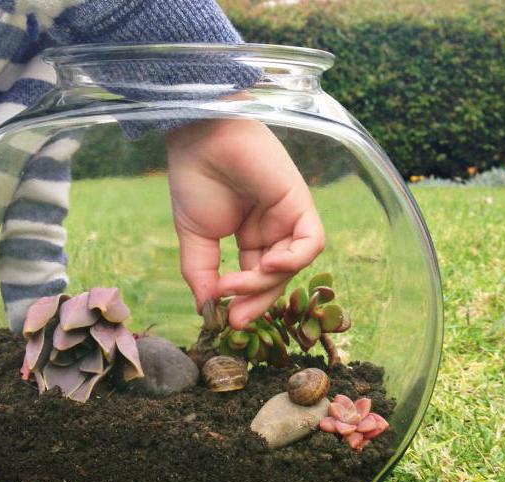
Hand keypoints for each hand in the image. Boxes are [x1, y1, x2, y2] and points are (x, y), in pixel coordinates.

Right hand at [166, 119, 324, 328]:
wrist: (198, 138)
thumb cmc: (194, 179)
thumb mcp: (193, 238)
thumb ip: (201, 274)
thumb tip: (205, 309)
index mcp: (250, 239)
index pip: (254, 281)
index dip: (243, 303)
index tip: (225, 320)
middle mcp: (272, 232)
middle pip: (275, 280)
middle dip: (255, 302)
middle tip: (235, 318)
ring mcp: (288, 219)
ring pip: (290, 268)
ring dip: (263, 284)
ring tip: (232, 286)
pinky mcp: (300, 203)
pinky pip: (311, 243)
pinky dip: (294, 261)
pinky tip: (268, 266)